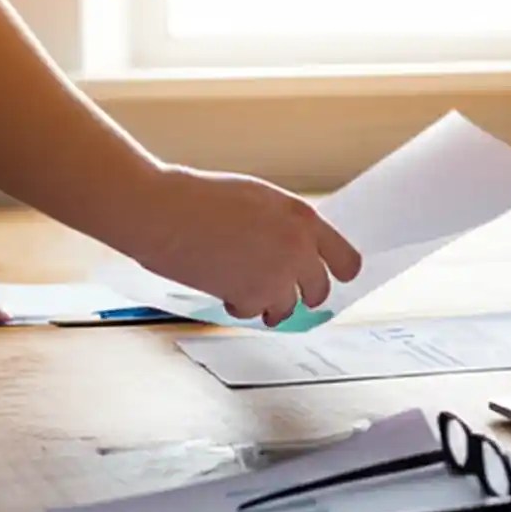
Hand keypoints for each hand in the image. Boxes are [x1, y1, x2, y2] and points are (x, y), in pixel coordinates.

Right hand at [131, 167, 361, 326]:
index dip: (338, 274)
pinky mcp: (251, 296)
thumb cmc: (202, 198)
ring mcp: (277, 275)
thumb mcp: (260, 200)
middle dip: (301, 294)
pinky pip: (254, 313)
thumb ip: (287, 225)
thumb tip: (300, 250)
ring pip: (287, 308)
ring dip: (267, 303)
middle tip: (280, 291)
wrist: (164, 211)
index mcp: (304, 218)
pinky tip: (222, 286)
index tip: (328, 279)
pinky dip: (238, 306)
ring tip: (243, 285)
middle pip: (320, 291)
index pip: (347, 260)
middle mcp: (299, 248)